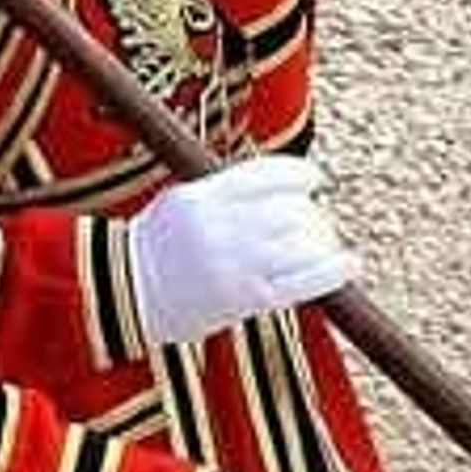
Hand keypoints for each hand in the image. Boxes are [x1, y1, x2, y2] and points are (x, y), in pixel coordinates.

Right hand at [119, 156, 356, 347]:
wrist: (123, 297)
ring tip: (324, 247)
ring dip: (322, 242)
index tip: (314, 180)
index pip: (268, 174)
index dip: (301, 175)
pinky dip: (335, 270)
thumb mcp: (178, 206)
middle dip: (312, 215)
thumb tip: (277, 187)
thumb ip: (223, 193)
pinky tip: (347, 265)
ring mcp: (235, 262)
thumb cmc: (153, 252)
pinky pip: (306, 280)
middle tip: (315, 224)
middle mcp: (220, 226)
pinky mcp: (247, 297)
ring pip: (304, 241)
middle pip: (291, 209)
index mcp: (201, 197)